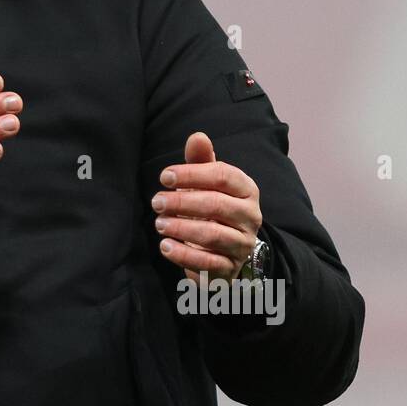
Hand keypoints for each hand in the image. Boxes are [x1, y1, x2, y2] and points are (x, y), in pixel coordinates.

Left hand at [151, 131, 262, 284]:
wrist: (225, 249)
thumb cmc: (212, 206)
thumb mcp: (207, 183)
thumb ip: (201, 161)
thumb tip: (197, 136)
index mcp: (246, 190)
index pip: (223, 176)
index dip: (192, 174)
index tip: (164, 177)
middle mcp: (250, 216)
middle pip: (217, 205)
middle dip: (182, 202)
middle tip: (156, 202)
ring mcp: (242, 244)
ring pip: (214, 235)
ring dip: (182, 228)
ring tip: (158, 223)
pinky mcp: (230, 269)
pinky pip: (209, 263)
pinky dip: (184, 255)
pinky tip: (165, 246)